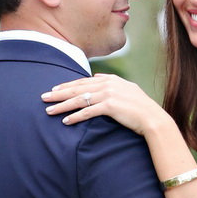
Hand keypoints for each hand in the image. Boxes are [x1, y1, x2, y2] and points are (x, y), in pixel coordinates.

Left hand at [43, 74, 163, 134]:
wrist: (153, 118)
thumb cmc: (140, 107)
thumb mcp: (127, 88)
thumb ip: (111, 81)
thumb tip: (96, 76)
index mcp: (110, 79)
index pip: (83, 81)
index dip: (67, 85)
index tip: (54, 89)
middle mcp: (108, 84)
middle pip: (77, 89)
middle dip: (58, 93)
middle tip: (43, 98)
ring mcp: (109, 94)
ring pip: (79, 99)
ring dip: (62, 106)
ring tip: (49, 111)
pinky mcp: (110, 106)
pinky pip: (87, 111)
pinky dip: (75, 116)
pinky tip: (65, 121)